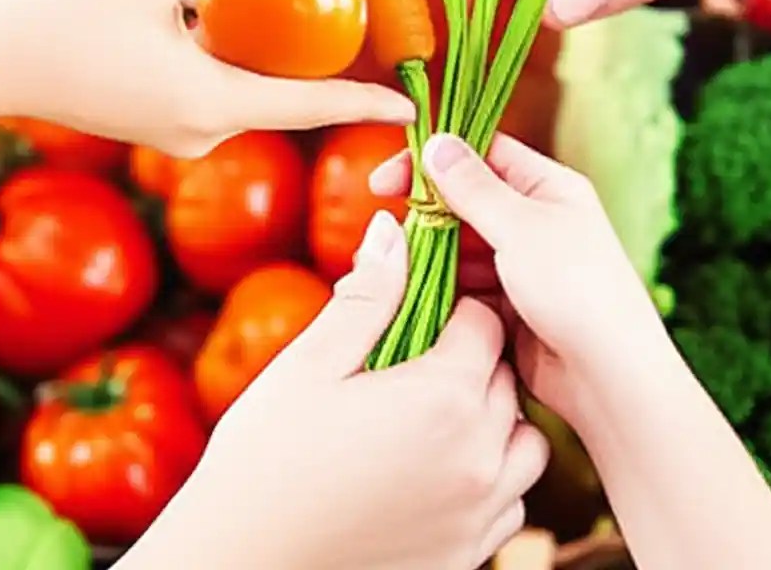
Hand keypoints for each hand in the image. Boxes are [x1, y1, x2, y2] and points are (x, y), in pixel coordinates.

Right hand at [0, 0, 409, 159]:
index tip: (414, 110)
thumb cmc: (51, 12)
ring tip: (312, 13)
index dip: (365, 105)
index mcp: (207, 103)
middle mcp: (195, 130)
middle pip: (281, 100)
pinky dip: (235, 60)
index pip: (308, 108)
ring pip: (243, 92)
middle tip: (365, 23)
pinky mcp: (144, 116)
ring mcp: (168, 129)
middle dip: (325, 69)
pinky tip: (241, 19)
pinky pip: (210, 90)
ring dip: (276, 59)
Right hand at [120, 211, 548, 569]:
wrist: (247, 562)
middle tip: (408, 358)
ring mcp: (480, 511)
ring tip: (427, 416)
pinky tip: (431, 468)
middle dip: (466, 357)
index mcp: (444, 398)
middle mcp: (480, 456)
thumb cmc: (266, 460)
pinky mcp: (470, 554)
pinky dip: (487, 476)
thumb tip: (395, 233)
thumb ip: (366, 298)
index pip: (481, 322)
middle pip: (504, 378)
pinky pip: (510, 501)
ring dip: (489, 419)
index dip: (448, 304)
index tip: (412, 308)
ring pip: (523, 443)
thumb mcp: (309, 366)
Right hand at [369, 133, 666, 426]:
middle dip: (427, 213)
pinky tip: (420, 298)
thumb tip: (437, 142)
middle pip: (466, 202)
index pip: (482, 153)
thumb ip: (473, 186)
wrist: (608, 375)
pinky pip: (465, 286)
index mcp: (549, 188)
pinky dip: (443, 289)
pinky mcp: (510, 305)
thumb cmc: (577, 289)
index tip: (386, 180)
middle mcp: (537, 221)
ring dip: (431, 255)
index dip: (433, 160)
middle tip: (390, 228)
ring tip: (401, 269)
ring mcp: (522, 265)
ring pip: (461, 248)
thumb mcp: (520, 227)